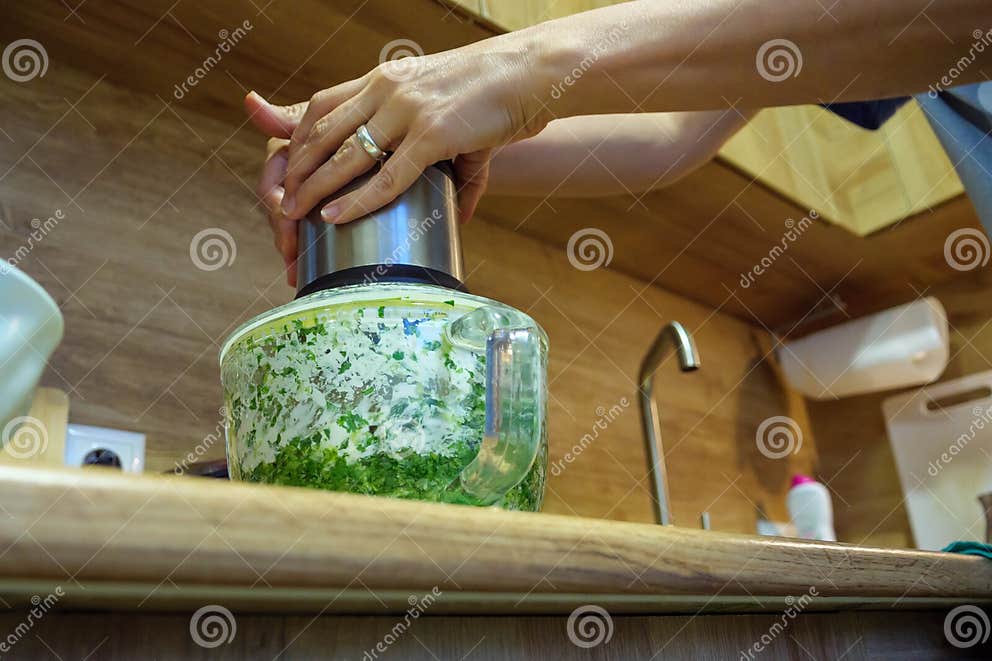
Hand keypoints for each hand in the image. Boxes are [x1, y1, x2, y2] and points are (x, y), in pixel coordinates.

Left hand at [245, 36, 549, 230]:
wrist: (530, 73)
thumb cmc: (495, 93)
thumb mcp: (451, 113)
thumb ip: (448, 164)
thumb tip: (460, 214)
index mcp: (385, 79)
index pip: (322, 105)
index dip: (297, 138)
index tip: (286, 169)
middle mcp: (387, 89)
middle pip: (322, 130)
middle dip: (296, 169)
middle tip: (280, 201)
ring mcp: (408, 110)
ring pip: (345, 154)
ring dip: (314, 186)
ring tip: (294, 214)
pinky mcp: (433, 134)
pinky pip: (387, 176)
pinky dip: (357, 199)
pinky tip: (336, 216)